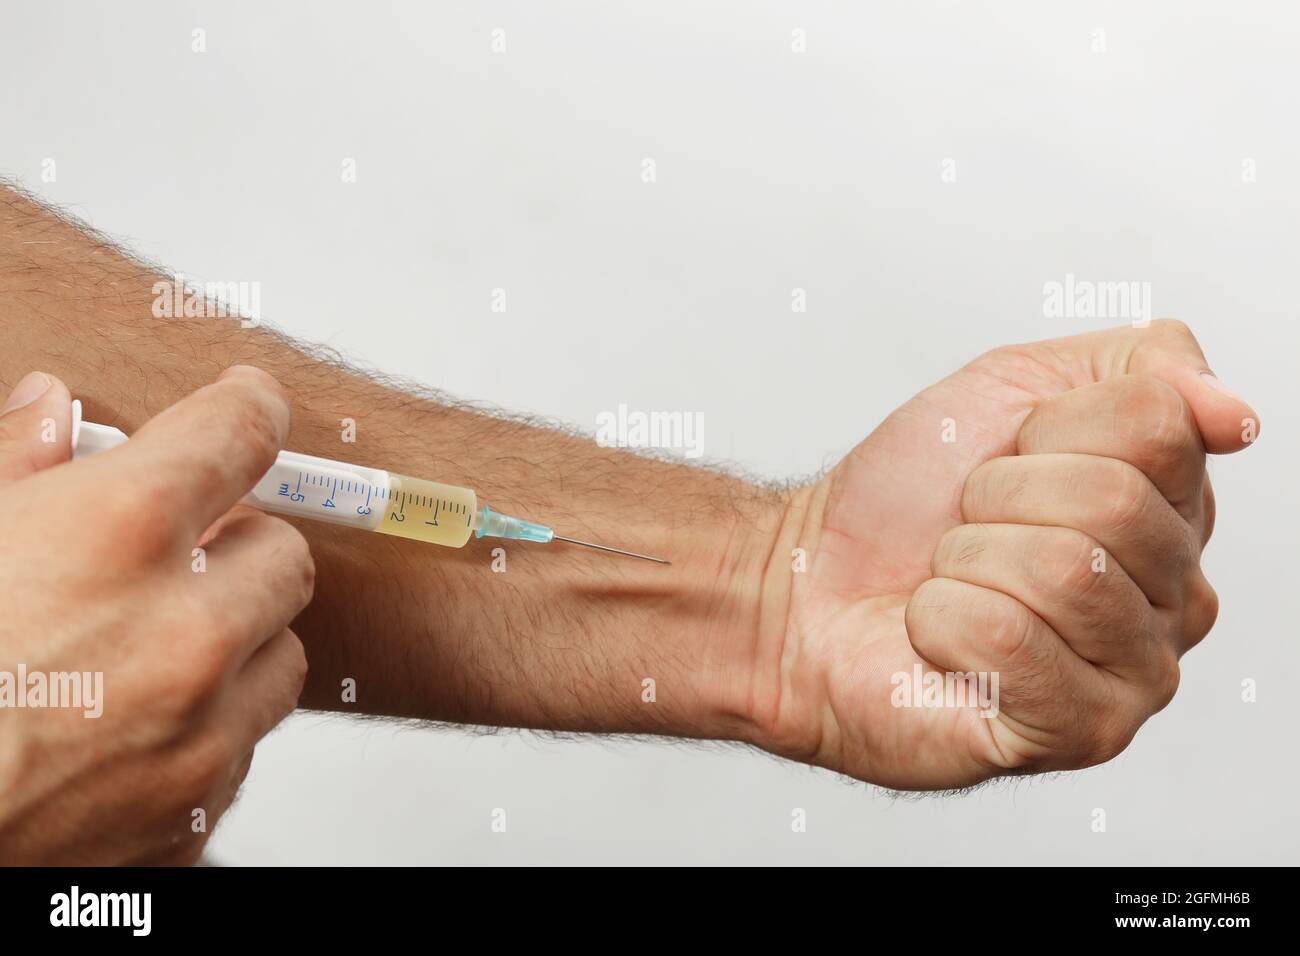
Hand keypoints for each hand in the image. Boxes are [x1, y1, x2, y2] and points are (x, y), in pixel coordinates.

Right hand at [0, 366, 313, 862]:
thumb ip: (9, 467)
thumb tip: (47, 407)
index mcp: (117, 534)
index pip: (236, 433)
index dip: (248, 407)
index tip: (252, 404)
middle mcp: (184, 634)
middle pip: (283, 554)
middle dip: (239, 545)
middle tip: (183, 552)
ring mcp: (197, 736)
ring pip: (279, 658)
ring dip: (235, 641)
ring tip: (151, 645)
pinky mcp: (189, 818)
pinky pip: (239, 749)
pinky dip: (203, 728)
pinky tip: (128, 726)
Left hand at [753, 321, 1257, 788]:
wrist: (807, 583)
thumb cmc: (904, 501)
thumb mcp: (1012, 388)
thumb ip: (1139, 367)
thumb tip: (1231, 413)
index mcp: (1172, 509)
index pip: (1156, 425)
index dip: (1046, 427)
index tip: (1005, 457)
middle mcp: (1175, 597)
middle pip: (1116, 500)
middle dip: (999, 496)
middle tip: (965, 527)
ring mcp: (1136, 673)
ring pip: (1067, 570)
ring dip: (967, 559)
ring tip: (954, 580)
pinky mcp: (1078, 732)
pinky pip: (1011, 639)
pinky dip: (942, 620)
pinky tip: (941, 639)